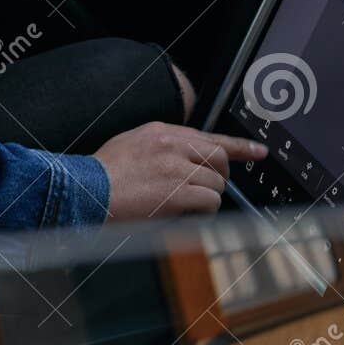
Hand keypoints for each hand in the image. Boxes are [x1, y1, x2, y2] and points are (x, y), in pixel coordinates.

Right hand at [93, 122, 266, 220]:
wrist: (85, 191)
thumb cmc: (102, 175)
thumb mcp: (130, 144)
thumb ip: (160, 145)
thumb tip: (185, 156)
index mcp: (161, 131)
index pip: (209, 135)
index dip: (238, 145)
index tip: (258, 151)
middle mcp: (173, 145)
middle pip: (220, 157)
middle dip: (220, 175)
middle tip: (207, 189)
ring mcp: (176, 167)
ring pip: (217, 182)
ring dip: (206, 197)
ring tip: (184, 204)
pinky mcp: (178, 191)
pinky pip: (210, 200)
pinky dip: (204, 210)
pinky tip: (187, 212)